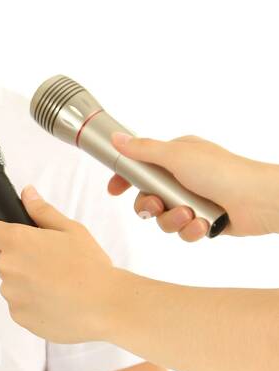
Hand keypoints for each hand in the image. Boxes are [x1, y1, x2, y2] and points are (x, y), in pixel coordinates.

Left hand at [0, 187, 118, 341]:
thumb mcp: (71, 230)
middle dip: (22, 260)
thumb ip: (42, 211)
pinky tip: (57, 301)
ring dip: (28, 284)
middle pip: (4, 259)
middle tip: (52, 264)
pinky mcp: (19, 317)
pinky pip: (20, 305)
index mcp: (17, 241)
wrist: (105, 306)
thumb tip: (27, 194)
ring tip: (59, 285)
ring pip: (13, 284)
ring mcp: (11, 295)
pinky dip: (34, 304)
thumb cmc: (90, 266)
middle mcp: (8, 267)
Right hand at [107, 131, 278, 238]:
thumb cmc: (222, 172)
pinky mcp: (202, 220)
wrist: (257, 200)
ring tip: (190, 214)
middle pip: (148, 197)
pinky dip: (191, 230)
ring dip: (173, 220)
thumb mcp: (177, 155)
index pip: (141, 166)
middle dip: (150, 206)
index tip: (114, 191)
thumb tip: (117, 139)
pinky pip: (183, 231)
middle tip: (158, 205)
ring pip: (164, 218)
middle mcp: (183, 177)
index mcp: (176, 157)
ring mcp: (193, 199)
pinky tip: (203, 224)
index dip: (125, 179)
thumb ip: (143, 150)